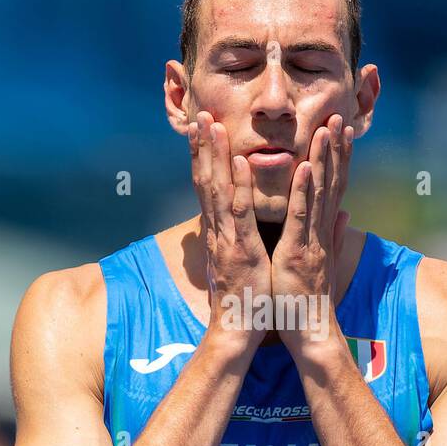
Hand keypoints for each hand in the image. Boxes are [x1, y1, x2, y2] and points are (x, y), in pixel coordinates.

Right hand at [189, 111, 270, 353]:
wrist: (238, 332)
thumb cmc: (246, 299)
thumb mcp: (244, 261)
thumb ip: (244, 237)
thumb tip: (243, 224)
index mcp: (223, 232)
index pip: (210, 187)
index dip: (206, 157)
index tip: (205, 129)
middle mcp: (219, 231)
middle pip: (207, 181)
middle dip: (203, 146)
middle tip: (200, 114)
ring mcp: (228, 240)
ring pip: (218, 190)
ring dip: (215, 156)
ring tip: (212, 124)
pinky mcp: (243, 251)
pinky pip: (240, 214)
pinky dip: (238, 186)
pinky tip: (238, 162)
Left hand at [271, 114, 352, 350]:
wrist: (308, 332)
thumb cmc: (307, 300)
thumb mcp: (320, 262)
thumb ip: (334, 235)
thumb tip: (347, 213)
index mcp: (322, 232)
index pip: (332, 186)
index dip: (338, 156)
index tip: (341, 128)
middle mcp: (321, 231)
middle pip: (331, 181)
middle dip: (335, 147)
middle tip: (339, 114)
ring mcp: (311, 241)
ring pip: (318, 192)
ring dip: (323, 158)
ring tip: (327, 127)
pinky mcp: (298, 253)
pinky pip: (301, 217)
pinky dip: (305, 190)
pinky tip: (307, 166)